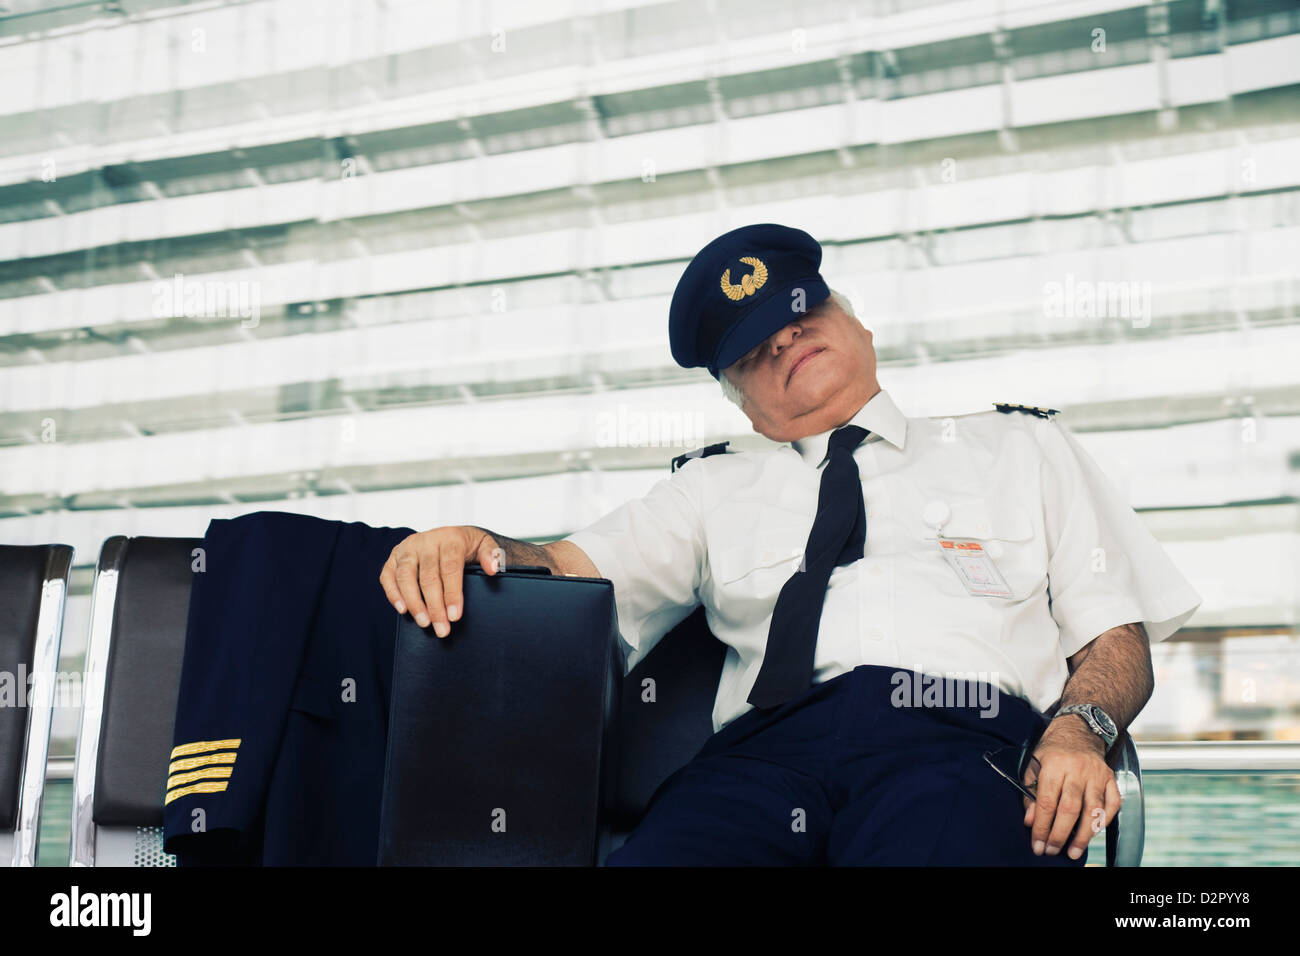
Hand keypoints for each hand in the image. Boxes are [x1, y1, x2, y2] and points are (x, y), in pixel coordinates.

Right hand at [378, 526, 502, 637]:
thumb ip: (492, 554)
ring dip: (414, 602)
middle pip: (428, 576)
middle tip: (442, 629)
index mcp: (450, 538)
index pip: (450, 568)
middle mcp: (426, 540)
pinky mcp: (394, 556)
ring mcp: (407, 548)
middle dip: (435, 606)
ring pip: (405, 576)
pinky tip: (403, 610)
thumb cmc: (468, 545)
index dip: (452, 594)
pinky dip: (392, 593)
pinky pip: (387, 576)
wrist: (449, 535)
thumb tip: (493, 568)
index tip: (455, 616)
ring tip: (424, 623)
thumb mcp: (484, 544)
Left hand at [1022, 718, 1121, 859]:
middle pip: (1070, 808)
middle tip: (1052, 850)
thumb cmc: (1052, 750)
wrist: (1079, 730)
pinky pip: (1113, 803)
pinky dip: (1105, 820)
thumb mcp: (1033, 764)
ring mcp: (1097, 774)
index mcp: (1053, 765)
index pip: (1046, 801)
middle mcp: (1077, 770)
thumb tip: (1029, 821)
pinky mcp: (1112, 778)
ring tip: (1073, 851)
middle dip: (1060, 834)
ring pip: (1093, 809)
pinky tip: (1094, 833)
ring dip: (1084, 834)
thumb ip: (1029, 792)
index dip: (1041, 826)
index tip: (1037, 844)